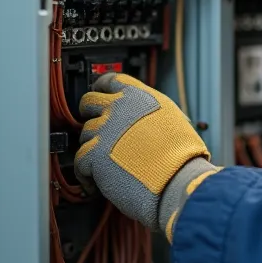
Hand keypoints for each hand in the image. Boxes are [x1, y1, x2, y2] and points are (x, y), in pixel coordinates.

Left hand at [75, 73, 220, 240]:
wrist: (178, 180)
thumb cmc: (182, 157)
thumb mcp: (172, 119)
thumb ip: (148, 111)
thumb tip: (137, 115)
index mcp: (140, 97)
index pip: (111, 80)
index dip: (102, 88)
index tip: (99, 95)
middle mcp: (120, 108)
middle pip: (89, 102)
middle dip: (89, 115)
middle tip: (97, 131)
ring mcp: (105, 129)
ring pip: (85, 134)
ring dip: (92, 149)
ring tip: (107, 165)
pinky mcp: (94, 154)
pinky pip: (79, 161)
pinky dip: (86, 174)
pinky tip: (97, 182)